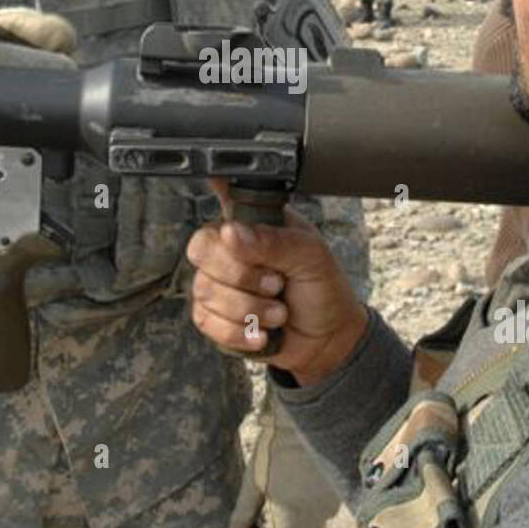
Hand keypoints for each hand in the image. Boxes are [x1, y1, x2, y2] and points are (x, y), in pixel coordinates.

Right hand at [186, 181, 368, 385]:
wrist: (327, 339)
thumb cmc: (322, 289)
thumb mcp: (311, 257)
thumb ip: (273, 241)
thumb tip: (230, 233)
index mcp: (253, 221)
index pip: (221, 193)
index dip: (215, 188)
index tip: (227, 210)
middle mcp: (229, 247)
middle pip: (201, 249)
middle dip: (242, 275)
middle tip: (276, 283)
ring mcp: (217, 282)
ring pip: (205, 290)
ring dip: (249, 309)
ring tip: (279, 312)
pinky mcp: (213, 316)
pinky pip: (206, 320)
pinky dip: (238, 332)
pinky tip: (261, 333)